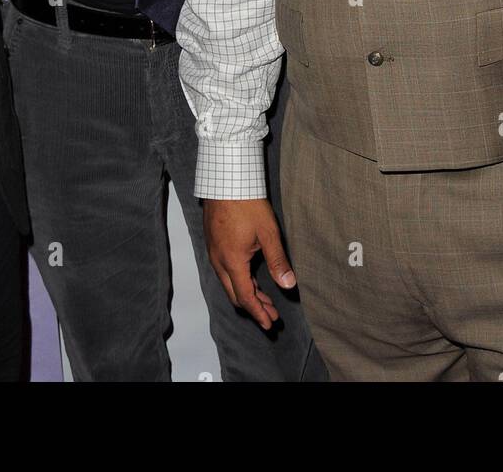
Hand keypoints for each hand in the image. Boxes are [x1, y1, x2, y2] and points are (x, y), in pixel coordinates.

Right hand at [203, 197, 295, 330]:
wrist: (226, 179)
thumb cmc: (247, 203)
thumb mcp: (268, 232)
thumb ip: (278, 261)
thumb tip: (289, 284)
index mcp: (232, 262)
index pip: (245, 297)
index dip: (258, 313)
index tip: (269, 324)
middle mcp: (218, 261)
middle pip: (235, 294)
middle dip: (254, 307)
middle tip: (271, 314)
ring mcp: (214, 252)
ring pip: (228, 283)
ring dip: (246, 293)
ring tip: (265, 299)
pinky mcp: (213, 243)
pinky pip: (224, 271)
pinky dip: (238, 280)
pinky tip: (250, 277)